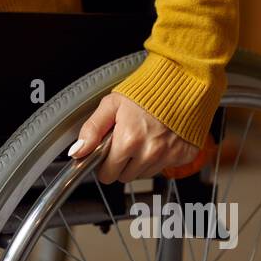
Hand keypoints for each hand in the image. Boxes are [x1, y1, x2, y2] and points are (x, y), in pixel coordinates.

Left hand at [69, 92, 199, 184]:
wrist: (181, 82)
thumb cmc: (146, 91)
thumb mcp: (111, 105)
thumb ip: (92, 130)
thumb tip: (77, 152)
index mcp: (128, 141)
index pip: (108, 174)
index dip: (104, 164)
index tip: (107, 153)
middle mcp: (150, 153)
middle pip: (125, 178)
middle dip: (121, 164)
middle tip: (126, 141)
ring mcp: (168, 156)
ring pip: (144, 174)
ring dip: (140, 162)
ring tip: (143, 137)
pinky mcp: (183, 156)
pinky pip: (165, 168)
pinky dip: (160, 158)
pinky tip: (159, 139)